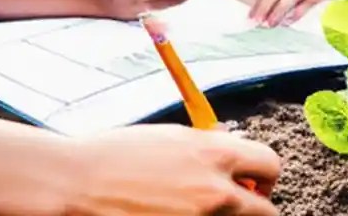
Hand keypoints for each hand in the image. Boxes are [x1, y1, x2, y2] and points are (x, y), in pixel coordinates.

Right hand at [68, 124, 280, 214]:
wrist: (77, 183)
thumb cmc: (116, 155)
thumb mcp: (170, 137)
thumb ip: (207, 148)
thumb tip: (233, 155)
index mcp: (215, 154)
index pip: (270, 163)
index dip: (264, 175)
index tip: (252, 183)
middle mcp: (217, 191)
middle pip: (266, 211)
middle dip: (256, 208)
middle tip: (236, 207)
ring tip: (197, 211)